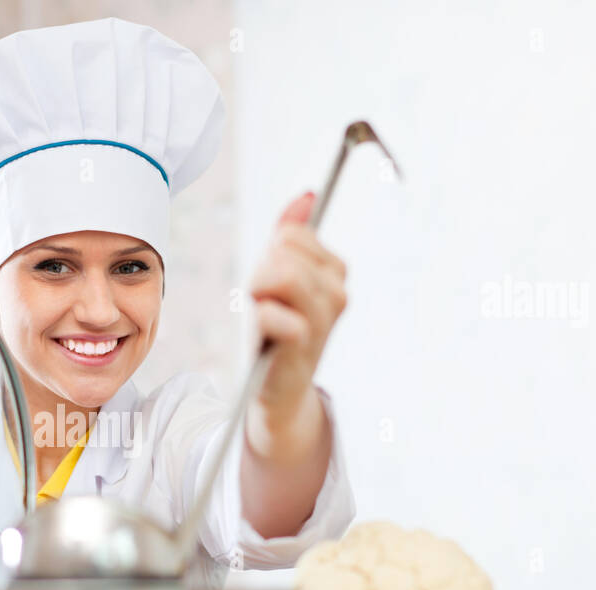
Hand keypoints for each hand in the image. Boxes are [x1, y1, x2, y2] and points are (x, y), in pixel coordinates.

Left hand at [247, 191, 347, 411]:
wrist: (281, 388)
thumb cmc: (280, 331)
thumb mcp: (283, 277)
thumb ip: (291, 235)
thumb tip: (307, 195)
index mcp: (335, 270)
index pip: (291, 234)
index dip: (269, 256)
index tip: (272, 286)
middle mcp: (337, 291)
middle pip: (283, 250)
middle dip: (260, 274)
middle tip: (266, 305)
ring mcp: (324, 316)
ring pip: (280, 274)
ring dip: (258, 295)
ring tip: (265, 318)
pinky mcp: (304, 341)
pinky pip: (271, 312)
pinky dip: (260, 321)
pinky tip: (268, 337)